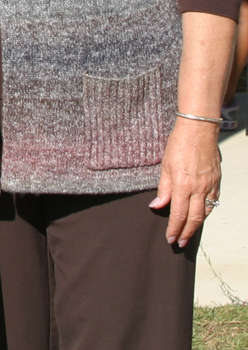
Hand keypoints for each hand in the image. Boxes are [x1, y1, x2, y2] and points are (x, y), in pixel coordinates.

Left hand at [150, 118, 220, 247]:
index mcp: (183, 185)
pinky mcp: (217, 182)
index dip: (174, 228)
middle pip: (194, 218)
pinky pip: (213, 202)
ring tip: (189, 233)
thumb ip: (163, 188)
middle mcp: (199, 188)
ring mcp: (210, 186)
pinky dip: (206, 212)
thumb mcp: (165, 165)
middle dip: (186, 233)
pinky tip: (201, 216)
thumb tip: (157, 206)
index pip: (178, 214)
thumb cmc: (178, 145)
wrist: (199, 130)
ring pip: (205, 212)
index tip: (170, 239)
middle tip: (180, 243)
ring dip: (197, 225)